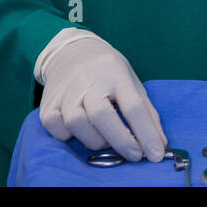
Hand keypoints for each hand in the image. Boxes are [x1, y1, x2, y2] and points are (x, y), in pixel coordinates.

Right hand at [38, 31, 167, 161]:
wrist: (72, 51)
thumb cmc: (107, 71)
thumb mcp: (131, 82)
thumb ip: (146, 112)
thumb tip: (159, 144)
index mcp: (116, 74)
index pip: (133, 106)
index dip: (146, 133)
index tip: (155, 154)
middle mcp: (89, 79)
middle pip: (101, 114)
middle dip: (120, 140)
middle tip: (133, 155)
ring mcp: (66, 90)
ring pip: (76, 123)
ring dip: (94, 140)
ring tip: (105, 139)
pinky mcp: (48, 102)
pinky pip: (54, 126)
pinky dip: (66, 135)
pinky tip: (80, 131)